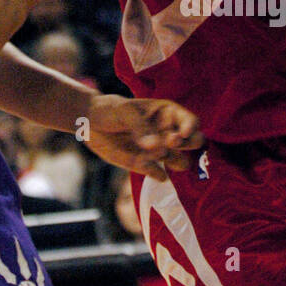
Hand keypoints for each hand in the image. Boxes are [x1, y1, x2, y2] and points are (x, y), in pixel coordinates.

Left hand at [85, 95, 203, 179]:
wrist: (91, 124)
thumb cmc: (112, 110)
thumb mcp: (126, 113)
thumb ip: (141, 127)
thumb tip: (157, 147)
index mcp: (169, 114)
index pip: (191, 122)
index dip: (191, 128)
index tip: (181, 134)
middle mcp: (169, 133)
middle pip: (195, 143)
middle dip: (187, 144)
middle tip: (170, 143)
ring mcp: (160, 151)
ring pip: (181, 162)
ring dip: (171, 160)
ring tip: (150, 154)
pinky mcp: (147, 166)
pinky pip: (160, 175)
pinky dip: (154, 173)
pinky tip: (140, 162)